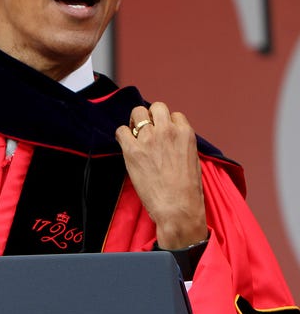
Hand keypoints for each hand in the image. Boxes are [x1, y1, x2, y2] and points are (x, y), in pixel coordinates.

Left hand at [114, 102, 207, 248]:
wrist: (177, 206)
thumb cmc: (187, 189)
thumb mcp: (192, 159)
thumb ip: (181, 144)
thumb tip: (170, 141)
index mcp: (185, 133)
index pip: (174, 115)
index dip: (166, 124)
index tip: (162, 134)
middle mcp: (167, 131)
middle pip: (156, 107)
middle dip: (150, 116)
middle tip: (146, 130)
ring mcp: (149, 139)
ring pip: (137, 113)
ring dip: (135, 122)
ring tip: (135, 135)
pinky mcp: (132, 150)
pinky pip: (121, 131)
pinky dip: (122, 135)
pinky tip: (126, 145)